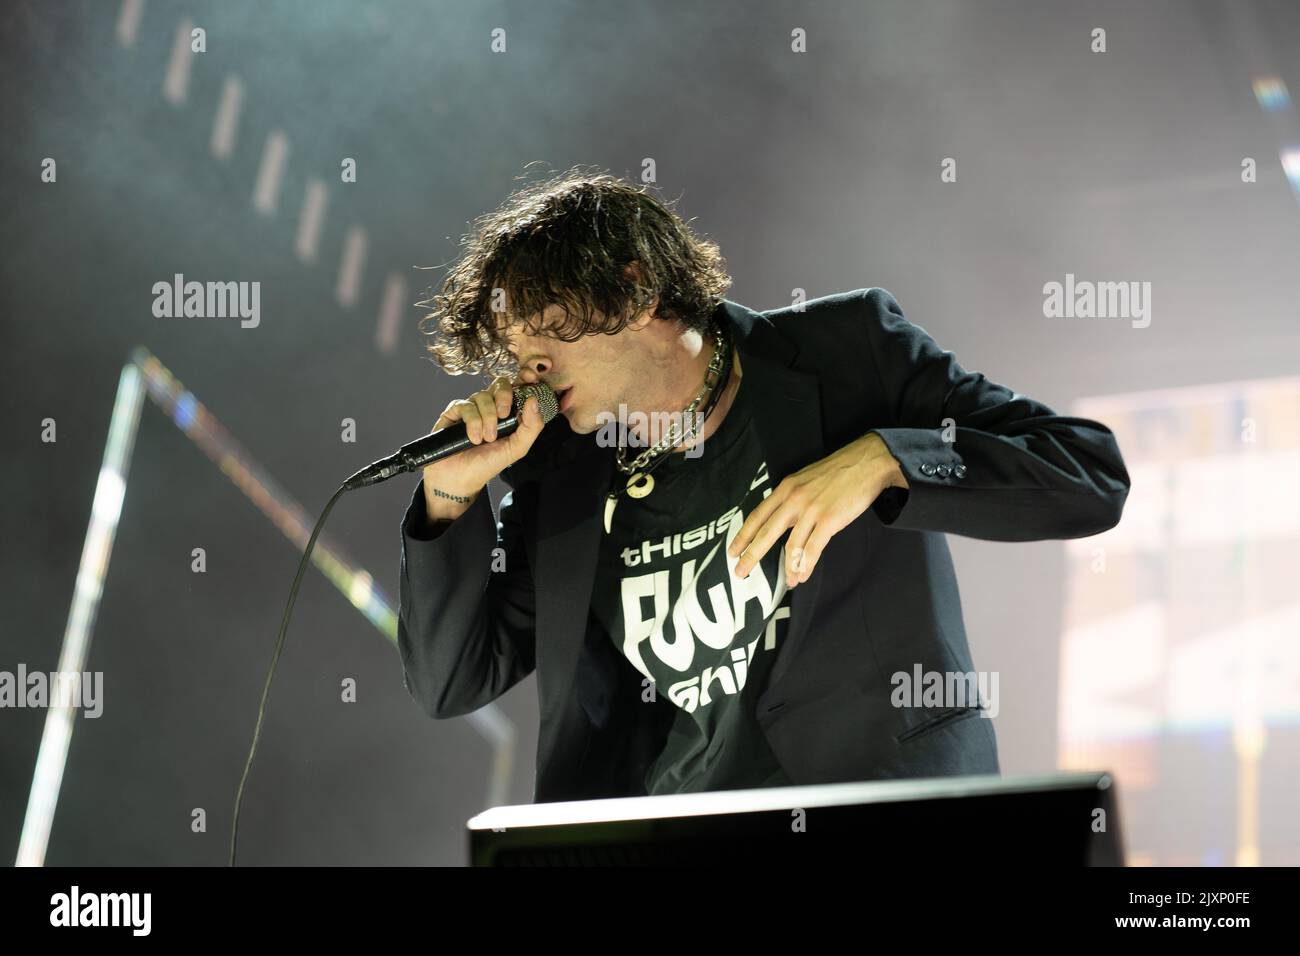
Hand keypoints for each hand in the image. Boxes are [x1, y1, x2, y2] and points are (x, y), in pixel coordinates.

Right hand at [422, 376, 544, 519]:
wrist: (462, 478)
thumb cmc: (489, 463)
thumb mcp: (517, 448)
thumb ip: (531, 427)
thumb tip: (533, 400)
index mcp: (508, 411)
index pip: (517, 387)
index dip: (524, 379)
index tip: (530, 379)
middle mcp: (490, 406)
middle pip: (500, 384)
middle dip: (504, 397)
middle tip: (503, 416)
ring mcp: (472, 407)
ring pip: (482, 396)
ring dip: (486, 418)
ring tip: (486, 439)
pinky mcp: (454, 412)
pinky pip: (465, 405)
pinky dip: (472, 422)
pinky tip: (473, 438)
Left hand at [727, 433, 907, 586]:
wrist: (866, 462)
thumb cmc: (838, 471)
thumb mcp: (805, 479)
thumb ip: (791, 498)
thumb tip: (781, 520)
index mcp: (785, 488)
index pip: (758, 515)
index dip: (744, 535)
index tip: (733, 551)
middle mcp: (794, 499)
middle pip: (766, 532)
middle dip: (751, 555)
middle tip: (740, 572)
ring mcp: (812, 510)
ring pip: (791, 545)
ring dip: (788, 567)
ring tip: (787, 581)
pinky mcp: (830, 519)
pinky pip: (813, 548)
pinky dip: (806, 565)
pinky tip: (802, 575)